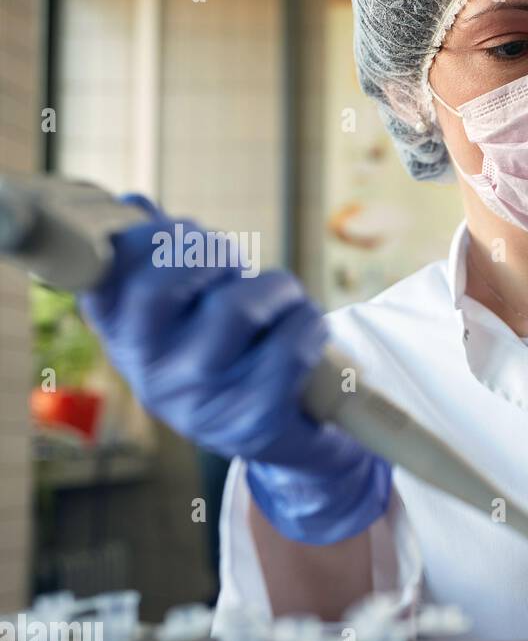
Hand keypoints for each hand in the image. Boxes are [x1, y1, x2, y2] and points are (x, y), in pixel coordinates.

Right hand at [80, 196, 389, 543]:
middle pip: (165, 283)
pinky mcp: (254, 421)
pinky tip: (308, 331)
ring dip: (277, 287)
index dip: (144, 238)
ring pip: (238, 308)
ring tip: (284, 299)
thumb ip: (157, 258)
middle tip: (237, 265)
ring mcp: (200, 402)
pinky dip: (309, 324)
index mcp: (122, 337)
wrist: (286, 435)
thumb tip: (132, 205)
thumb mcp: (184, 312)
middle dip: (214, 253)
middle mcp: (149, 374)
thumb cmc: (231, 352)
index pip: (105, 273)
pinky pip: (290, 346)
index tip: (184, 231)